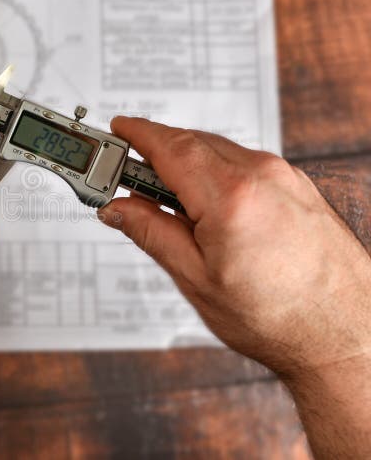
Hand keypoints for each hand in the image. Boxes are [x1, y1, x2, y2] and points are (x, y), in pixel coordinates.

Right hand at [97, 117, 370, 457]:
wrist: (343, 334)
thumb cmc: (280, 317)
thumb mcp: (195, 279)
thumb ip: (151, 233)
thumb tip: (118, 209)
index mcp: (232, 198)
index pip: (170, 147)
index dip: (137, 133)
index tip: (119, 128)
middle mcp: (263, 177)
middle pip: (193, 143)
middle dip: (156, 150)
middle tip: (127, 174)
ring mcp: (286, 179)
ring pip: (219, 152)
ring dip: (186, 163)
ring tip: (165, 198)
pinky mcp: (298, 187)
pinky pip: (244, 164)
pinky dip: (215, 172)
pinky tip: (204, 202)